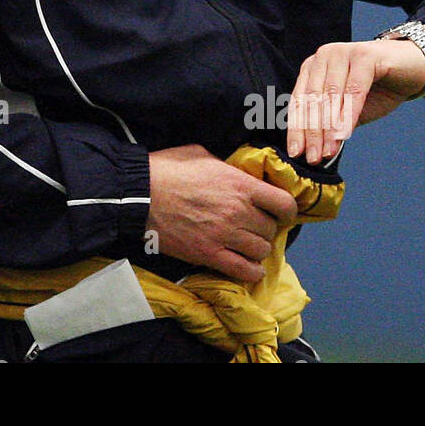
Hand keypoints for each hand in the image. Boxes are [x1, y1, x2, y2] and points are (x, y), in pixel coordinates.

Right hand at [145, 144, 298, 282]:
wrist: (139, 194)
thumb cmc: (167, 169)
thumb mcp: (202, 154)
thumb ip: (227, 168)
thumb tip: (238, 174)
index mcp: (239, 184)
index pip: (284, 203)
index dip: (285, 209)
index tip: (278, 211)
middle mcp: (238, 211)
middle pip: (271, 229)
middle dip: (265, 228)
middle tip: (253, 226)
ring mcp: (224, 235)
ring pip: (261, 251)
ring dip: (256, 248)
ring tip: (246, 244)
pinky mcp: (209, 255)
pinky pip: (244, 271)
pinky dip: (250, 271)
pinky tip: (246, 265)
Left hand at [286, 26, 424, 163]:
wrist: (411, 67)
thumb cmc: (377, 88)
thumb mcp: (349, 108)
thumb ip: (332, 123)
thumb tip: (314, 150)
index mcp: (313, 68)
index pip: (300, 101)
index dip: (297, 129)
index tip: (296, 153)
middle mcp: (323, 57)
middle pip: (313, 100)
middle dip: (312, 133)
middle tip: (313, 158)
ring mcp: (343, 52)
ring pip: (331, 95)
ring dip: (328, 127)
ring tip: (328, 151)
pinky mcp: (364, 55)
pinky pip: (354, 89)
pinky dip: (348, 113)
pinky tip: (344, 134)